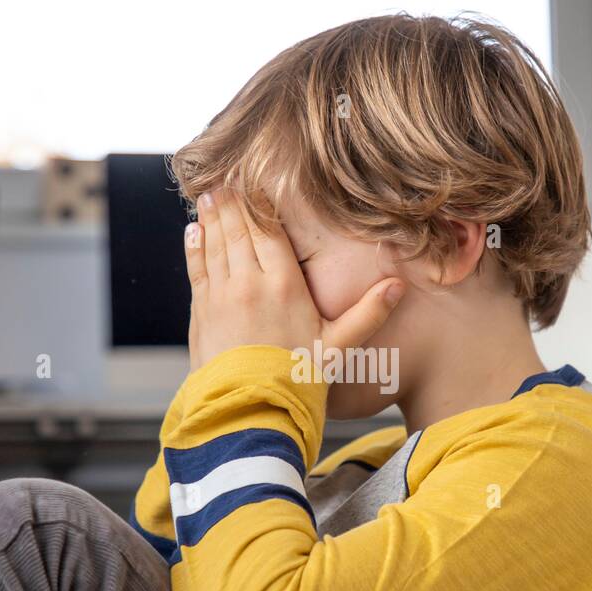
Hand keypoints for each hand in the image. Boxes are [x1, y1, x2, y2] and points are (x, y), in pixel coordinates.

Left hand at [184, 187, 403, 371]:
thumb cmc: (298, 381)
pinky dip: (194, 246)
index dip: (260, 204)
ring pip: (215, 244)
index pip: (269, 231)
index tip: (253, 181)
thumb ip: (368, 314)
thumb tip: (398, 286)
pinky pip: (196, 269)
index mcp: (285, 284)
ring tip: (209, 195)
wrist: (250, 410)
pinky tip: (193, 231)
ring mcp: (221, 296)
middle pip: (239, 231)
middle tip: (225, 180)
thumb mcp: (339, 347)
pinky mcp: (202, 312)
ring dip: (211, 217)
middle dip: (232, 202)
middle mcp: (249, 283)